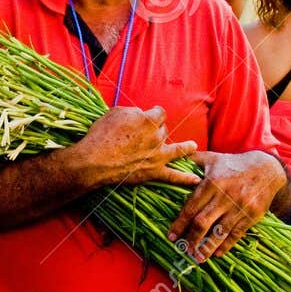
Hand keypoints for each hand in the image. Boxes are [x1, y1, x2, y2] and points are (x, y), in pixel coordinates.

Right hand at [70, 106, 199, 188]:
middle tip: (146, 136)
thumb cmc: (101, 134)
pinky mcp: (154, 171)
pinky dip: (185, 178)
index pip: (160, 113)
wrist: (95, 161)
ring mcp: (157, 155)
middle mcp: (156, 136)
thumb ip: (132, 112)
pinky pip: (173, 176)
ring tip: (192, 146)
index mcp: (148, 120)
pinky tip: (195, 179)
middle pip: (164, 130)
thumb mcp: (115, 113)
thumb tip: (138, 115)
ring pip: (177, 149)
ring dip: (186, 147)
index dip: (154, 114)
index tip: (151, 116)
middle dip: (157, 131)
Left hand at [167, 150, 284, 262]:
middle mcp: (224, 196)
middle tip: (183, 249)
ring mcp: (239, 207)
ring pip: (219, 232)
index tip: (171, 236)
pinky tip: (217, 253)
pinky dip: (226, 245)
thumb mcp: (213, 158)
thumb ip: (192, 160)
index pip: (191, 207)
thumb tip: (173, 158)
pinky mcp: (252, 215)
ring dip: (207, 247)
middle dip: (191, 239)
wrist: (267, 168)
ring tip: (198, 258)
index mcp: (212, 183)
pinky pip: (236, 234)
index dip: (179, 224)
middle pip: (202, 222)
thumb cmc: (234, 164)